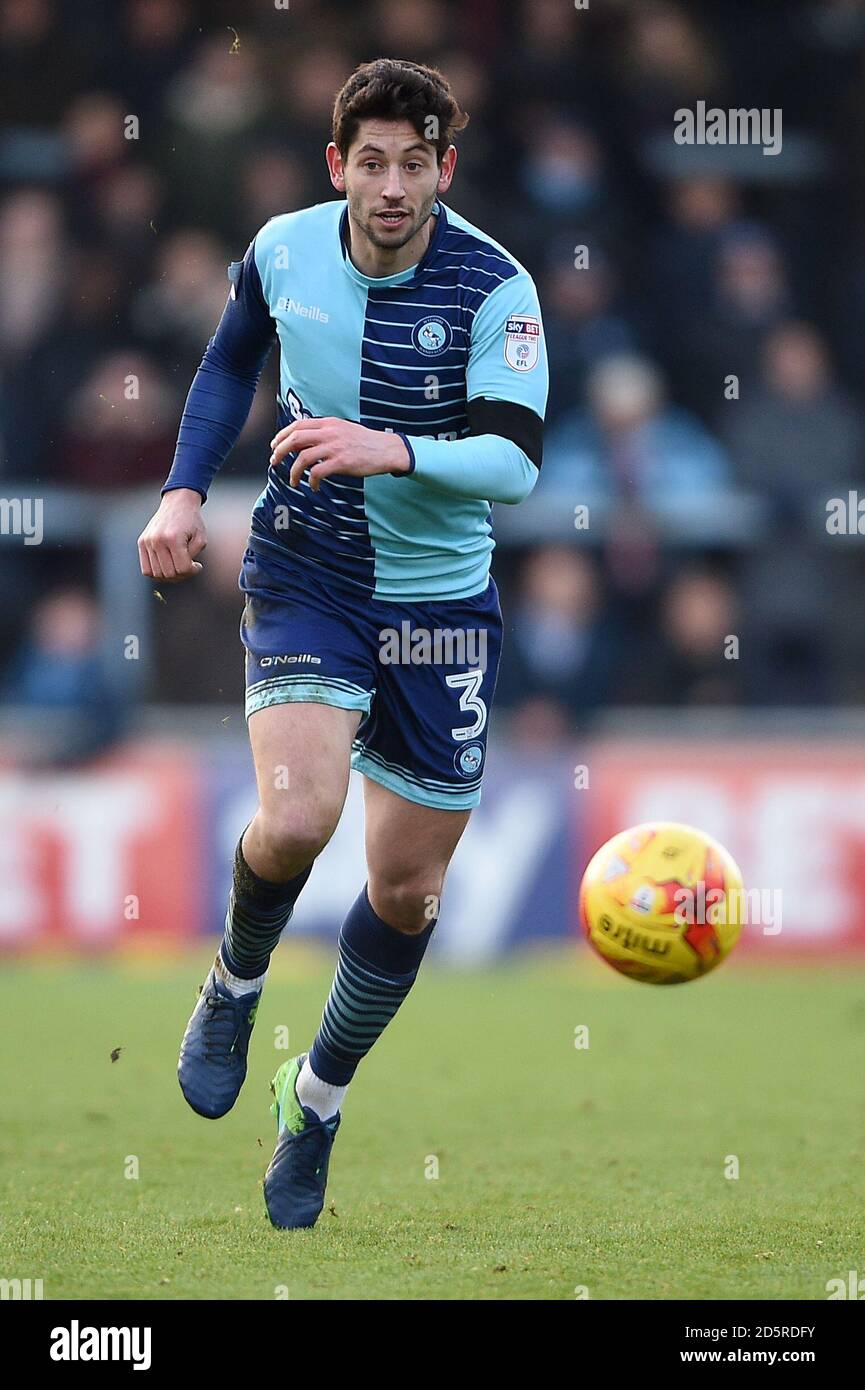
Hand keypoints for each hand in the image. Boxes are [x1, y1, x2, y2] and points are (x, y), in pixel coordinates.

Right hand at [137, 488, 206, 581]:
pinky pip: (146, 569)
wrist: (178, 503)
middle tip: (189, 566)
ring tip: (178, 566)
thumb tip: (182, 571)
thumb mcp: (201, 539)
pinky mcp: (141, 542)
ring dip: (170, 576)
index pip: (182, 568)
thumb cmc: (192, 521)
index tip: (198, 565)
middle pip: (169, 574)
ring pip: (156, 575)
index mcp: (173, 538)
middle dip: (182, 575)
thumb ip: (192, 557)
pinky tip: (168, 565)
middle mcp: (157, 540)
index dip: (192, 571)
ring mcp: (147, 541)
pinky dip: (157, 573)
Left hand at [269, 417, 409, 490]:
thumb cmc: (364, 442)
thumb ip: (324, 433)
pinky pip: (317, 472)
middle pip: (295, 439)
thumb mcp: (342, 429)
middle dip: (280, 451)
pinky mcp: (342, 462)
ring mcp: (335, 447)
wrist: (386, 450)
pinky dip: (311, 481)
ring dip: (293, 471)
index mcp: (328, 423)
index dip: (282, 435)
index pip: (297, 425)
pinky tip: (314, 486)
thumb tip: (302, 441)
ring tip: (293, 481)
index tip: (275, 446)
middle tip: (275, 462)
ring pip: (303, 458)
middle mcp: (329, 432)